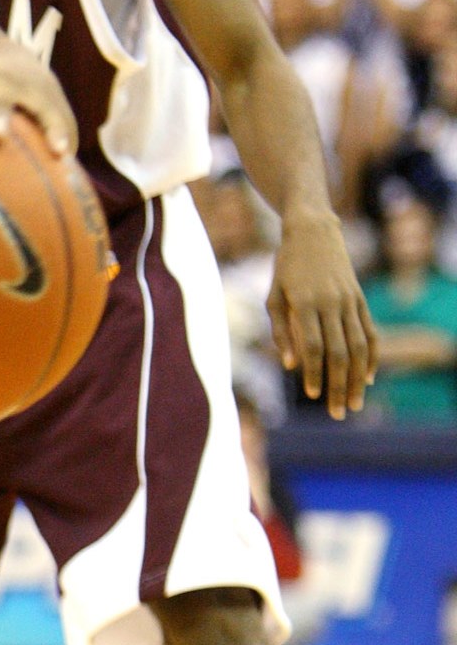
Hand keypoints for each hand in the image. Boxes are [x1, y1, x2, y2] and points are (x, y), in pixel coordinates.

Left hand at [267, 213, 378, 419]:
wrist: (313, 232)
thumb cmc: (286, 267)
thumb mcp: (274, 295)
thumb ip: (281, 330)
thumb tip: (291, 365)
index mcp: (305, 304)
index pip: (314, 347)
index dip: (315, 372)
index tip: (312, 395)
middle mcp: (331, 304)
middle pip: (339, 353)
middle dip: (338, 385)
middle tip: (337, 412)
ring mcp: (350, 302)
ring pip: (359, 347)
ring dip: (357, 378)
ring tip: (353, 403)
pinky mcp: (360, 300)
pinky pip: (370, 333)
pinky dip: (371, 357)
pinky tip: (368, 378)